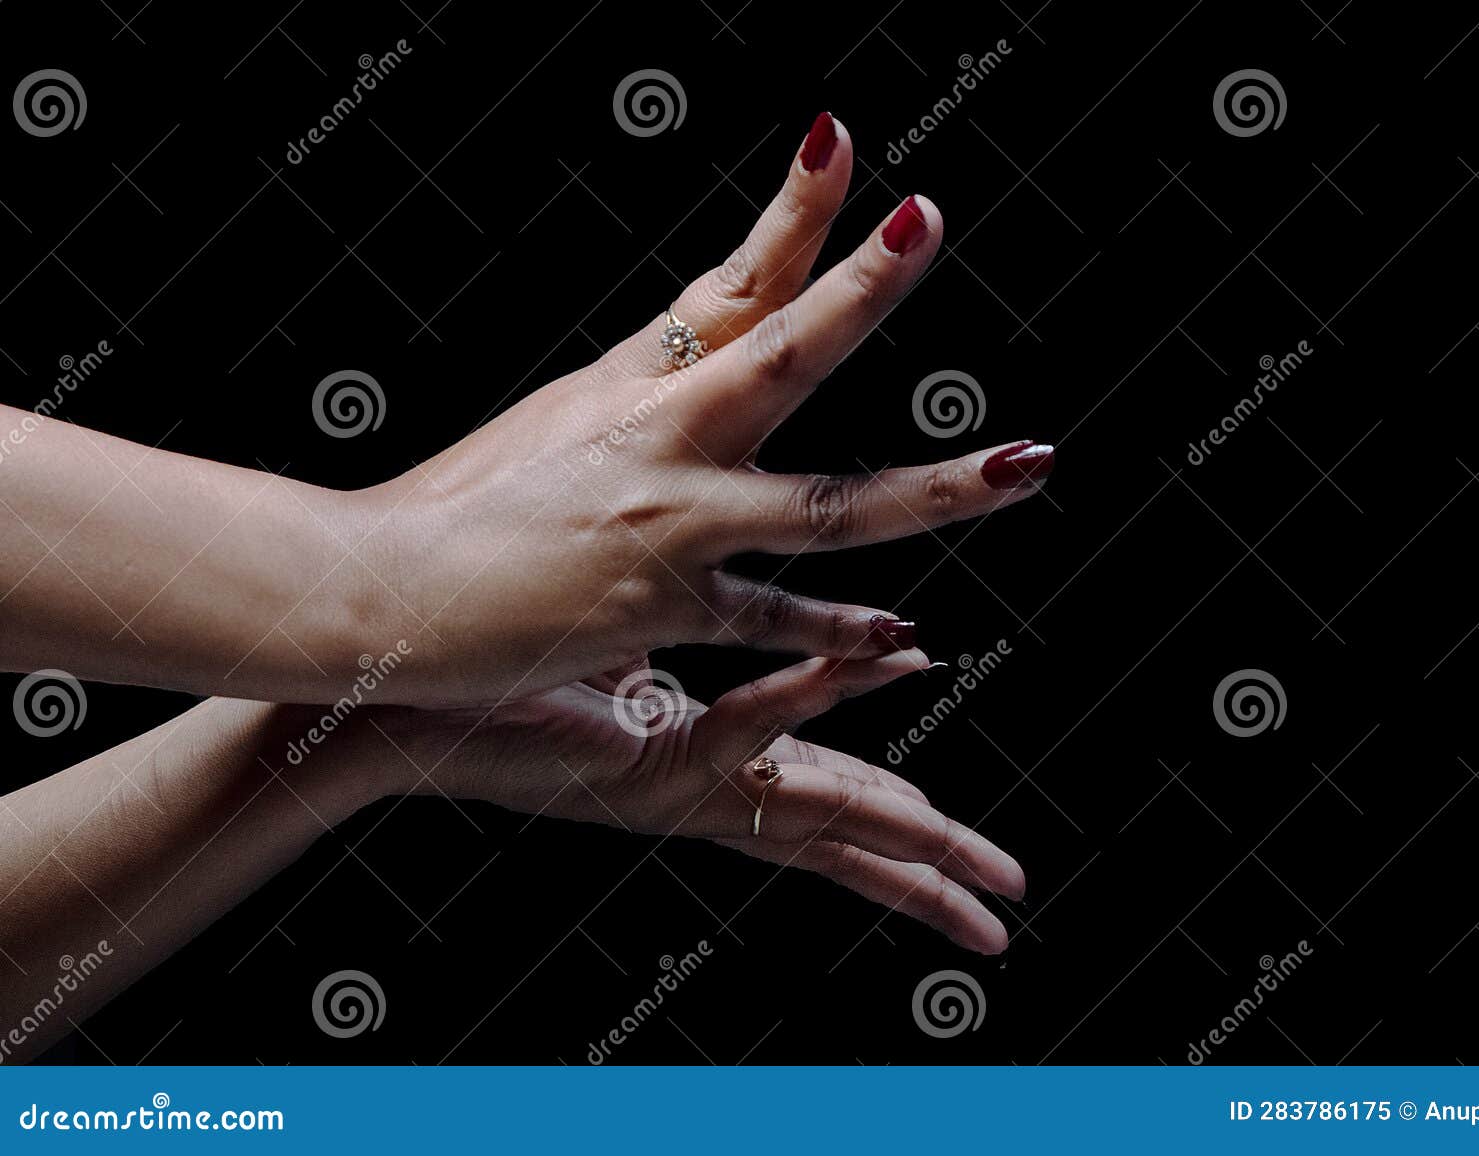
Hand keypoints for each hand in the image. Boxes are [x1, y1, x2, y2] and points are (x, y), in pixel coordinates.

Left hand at [360, 650, 1023, 953]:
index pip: (827, 800)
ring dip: (901, 834)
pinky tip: (870, 668)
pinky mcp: (633, 762)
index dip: (904, 818)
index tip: (966, 838)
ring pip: (808, 817)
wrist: (393, 699)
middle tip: (1007, 903)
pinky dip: (805, 700)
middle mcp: (699, 791)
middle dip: (930, 871)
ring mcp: (671, 786)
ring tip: (978, 867)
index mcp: (705, 768)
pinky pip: (734, 731)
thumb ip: (700, 630)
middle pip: (840, 837)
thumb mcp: (629, 647)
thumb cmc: (500, 663)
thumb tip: (753, 590)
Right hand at [361, 112, 1051, 706]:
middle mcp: (663, 438)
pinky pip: (773, 625)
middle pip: (781, 352)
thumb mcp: (571, 424)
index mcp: (641, 385)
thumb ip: (659, 383)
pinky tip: (910, 644)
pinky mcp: (662, 609)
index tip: (843, 137)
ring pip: (825, 504)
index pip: (733, 282)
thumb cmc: (466, 510)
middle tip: (928, 221)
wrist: (380, 593)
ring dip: (932, 487)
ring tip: (1027, 463)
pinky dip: (839, 636)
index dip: (793, 211)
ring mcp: (670, 524)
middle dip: (860, 288)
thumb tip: (722, 341)